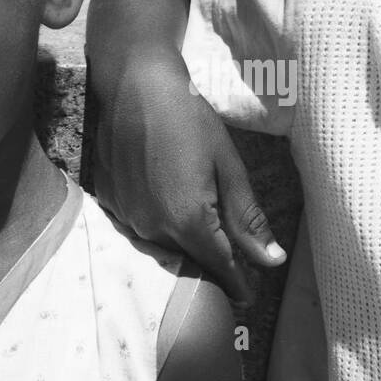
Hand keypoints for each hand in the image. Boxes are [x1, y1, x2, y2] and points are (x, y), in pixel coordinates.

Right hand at [90, 56, 285, 302]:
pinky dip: (156, 220)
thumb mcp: (229, 167)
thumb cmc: (189, 118)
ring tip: (196, 224)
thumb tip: (272, 261)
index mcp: (187, 221)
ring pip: (162, 245)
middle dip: (209, 264)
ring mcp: (126, 216)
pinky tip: (164, 195)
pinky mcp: (109, 201)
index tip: (248, 297)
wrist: (133, 83)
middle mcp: (152, 228)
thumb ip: (247, 220)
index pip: (219, 268)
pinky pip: (139, 224)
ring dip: (181, 242)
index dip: (237, 286)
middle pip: (188, 261)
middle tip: (230, 262)